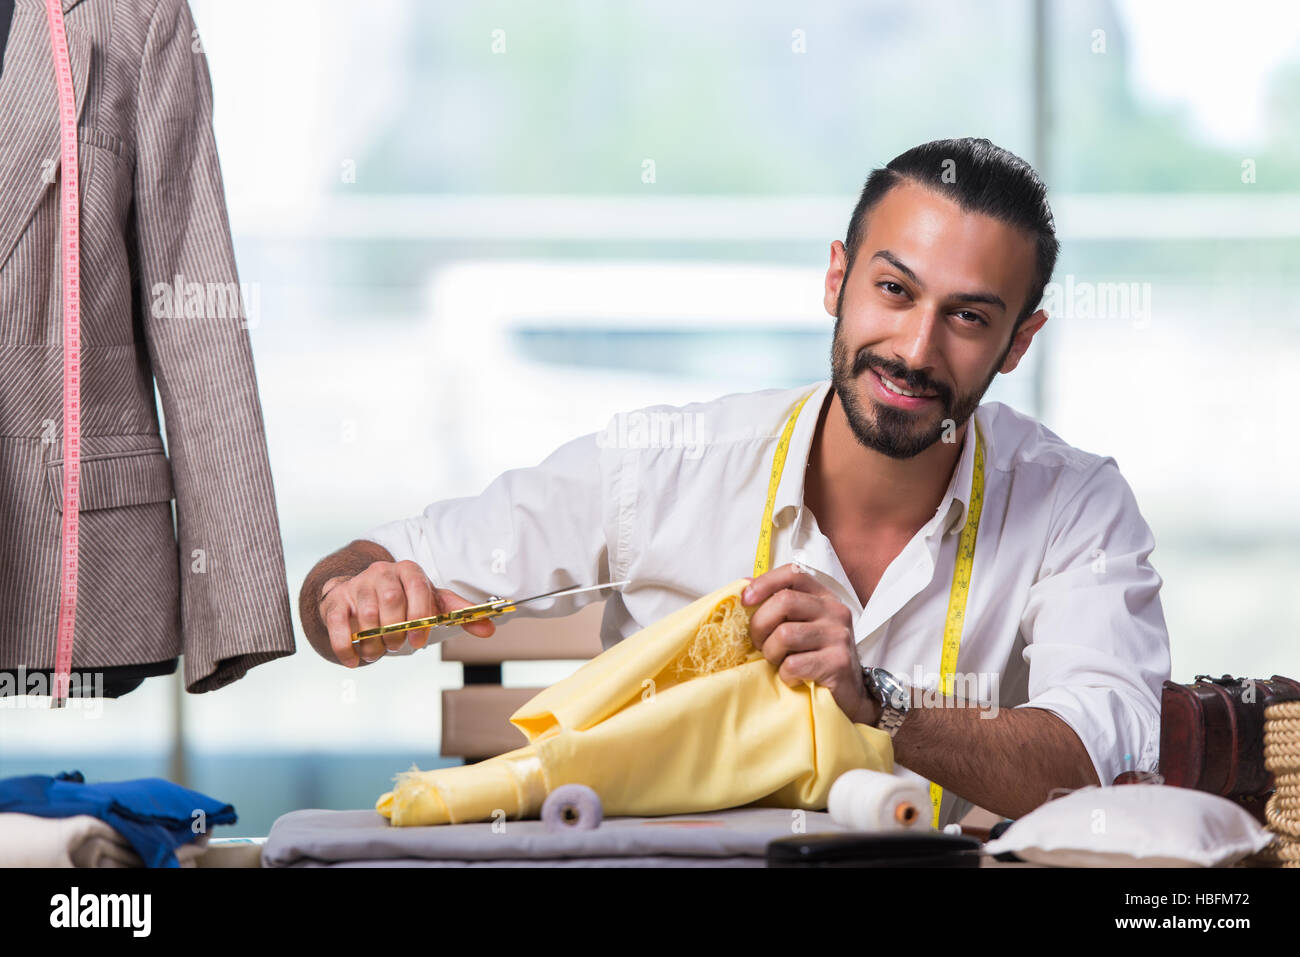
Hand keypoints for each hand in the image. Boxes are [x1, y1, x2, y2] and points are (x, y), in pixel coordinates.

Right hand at [319, 560, 495, 667]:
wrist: (361, 593)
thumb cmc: (404, 601)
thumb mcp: (432, 602)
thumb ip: (459, 614)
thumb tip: (490, 629)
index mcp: (409, 571)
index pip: (418, 588)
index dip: (420, 616)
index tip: (420, 641)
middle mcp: (382, 572)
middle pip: (391, 601)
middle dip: (396, 631)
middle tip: (398, 646)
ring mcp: (357, 585)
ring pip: (366, 615)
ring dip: (374, 642)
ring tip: (380, 652)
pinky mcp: (335, 600)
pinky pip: (337, 624)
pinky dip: (346, 648)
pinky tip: (354, 662)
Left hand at [742, 562, 875, 724]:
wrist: (850, 693)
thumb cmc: (817, 657)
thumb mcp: (802, 625)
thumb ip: (779, 606)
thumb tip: (745, 586)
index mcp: (823, 597)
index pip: (793, 574)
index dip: (764, 583)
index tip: (745, 601)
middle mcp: (835, 611)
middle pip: (784, 602)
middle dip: (760, 625)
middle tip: (759, 643)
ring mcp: (839, 636)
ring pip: (785, 634)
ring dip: (771, 653)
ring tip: (778, 662)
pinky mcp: (838, 662)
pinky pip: (794, 664)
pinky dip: (785, 674)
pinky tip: (793, 677)